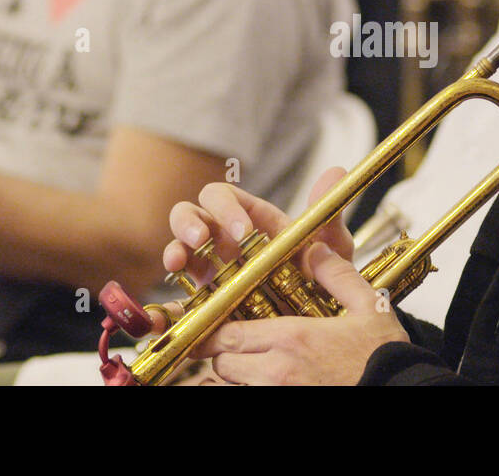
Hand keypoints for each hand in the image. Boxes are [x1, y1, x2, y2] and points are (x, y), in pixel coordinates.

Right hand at [159, 167, 408, 384]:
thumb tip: (335, 173)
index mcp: (250, 220)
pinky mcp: (201, 301)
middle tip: (202, 240)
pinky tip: (163, 307)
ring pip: (177, 246)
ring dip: (174, 249)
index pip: (225, 198)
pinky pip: (174, 298)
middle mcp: (223, 239)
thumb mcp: (330, 250)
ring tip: (178, 263)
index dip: (226, 207)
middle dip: (190, 223)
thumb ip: (328, 216)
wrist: (318, 325)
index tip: (242, 231)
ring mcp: (209, 268)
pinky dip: (163, 303)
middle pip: (192, 214)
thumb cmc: (322, 279)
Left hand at [197, 241, 409, 384]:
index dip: (217, 331)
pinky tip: (258, 386)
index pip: (229, 334)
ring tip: (246, 370)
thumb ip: (337, 275)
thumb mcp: (368, 307)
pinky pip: (244, 402)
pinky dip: (242, 393)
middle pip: (222, 365)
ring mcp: (277, 396)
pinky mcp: (285, 410)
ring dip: (232, 379)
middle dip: (224, 356)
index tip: (218, 327)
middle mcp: (276, 372)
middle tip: (233, 349)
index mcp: (292, 339)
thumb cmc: (383, 356)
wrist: (401, 390)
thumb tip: (316, 249)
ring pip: (229, 388)